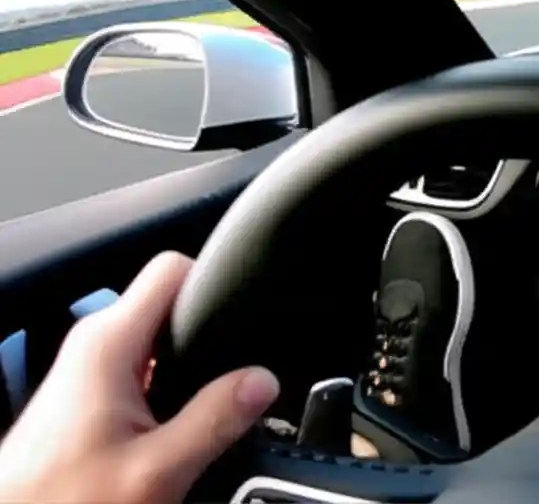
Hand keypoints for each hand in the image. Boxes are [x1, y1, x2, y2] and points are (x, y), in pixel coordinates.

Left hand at [0, 252, 278, 502]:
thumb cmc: (64, 503)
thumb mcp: (157, 470)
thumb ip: (215, 420)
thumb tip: (262, 382)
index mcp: (107, 345)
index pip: (172, 269)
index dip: (215, 282)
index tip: (245, 315)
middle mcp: (93, 347)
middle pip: (170, 305)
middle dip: (208, 335)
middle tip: (234, 379)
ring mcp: (87, 371)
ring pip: (159, 342)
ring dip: (190, 367)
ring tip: (209, 408)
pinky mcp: (87, 396)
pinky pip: (144, 369)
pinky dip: (170, 387)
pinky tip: (179, 426)